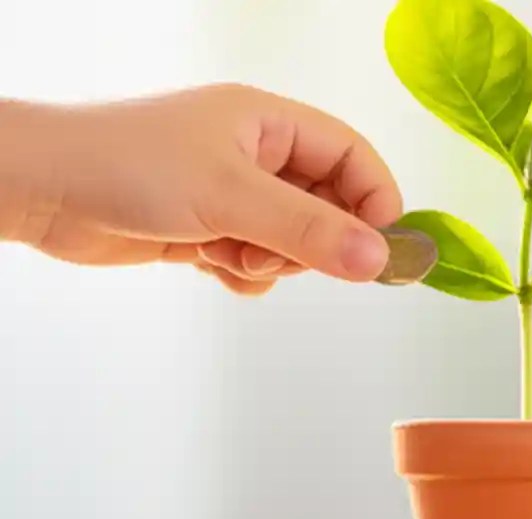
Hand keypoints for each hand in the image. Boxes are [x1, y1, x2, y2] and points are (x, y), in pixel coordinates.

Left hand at [0, 83, 399, 295]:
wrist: (39, 190)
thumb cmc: (127, 167)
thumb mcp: (230, 196)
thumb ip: (310, 230)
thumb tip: (380, 260)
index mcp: (268, 122)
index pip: (352, 156)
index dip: (374, 200)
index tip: (379, 249)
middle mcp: (255, 153)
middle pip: (327, 204)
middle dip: (312, 240)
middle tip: (282, 255)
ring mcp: (230, 192)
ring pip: (292, 239)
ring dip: (273, 260)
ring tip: (229, 255)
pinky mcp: (205, 227)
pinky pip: (256, 258)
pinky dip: (244, 271)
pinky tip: (210, 266)